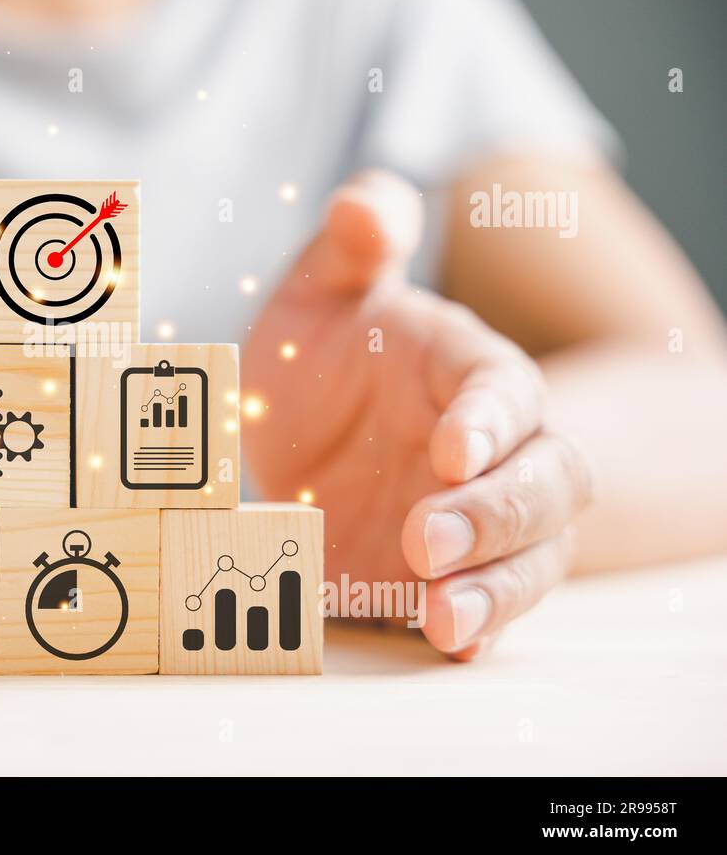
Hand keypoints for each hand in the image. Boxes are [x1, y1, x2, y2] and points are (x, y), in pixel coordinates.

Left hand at [243, 172, 591, 658]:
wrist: (307, 435)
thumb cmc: (324, 354)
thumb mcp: (320, 292)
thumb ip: (350, 244)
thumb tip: (368, 205)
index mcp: (467, 371)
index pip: (507, 392)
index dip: (490, 421)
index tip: (451, 450)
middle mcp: (493, 451)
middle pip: (547, 483)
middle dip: (497, 513)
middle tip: (426, 540)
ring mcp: (478, 520)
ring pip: (532, 557)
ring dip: (495, 588)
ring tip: (440, 614)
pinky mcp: (450, 578)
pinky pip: (486, 610)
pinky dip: (476, 631)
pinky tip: (448, 649)